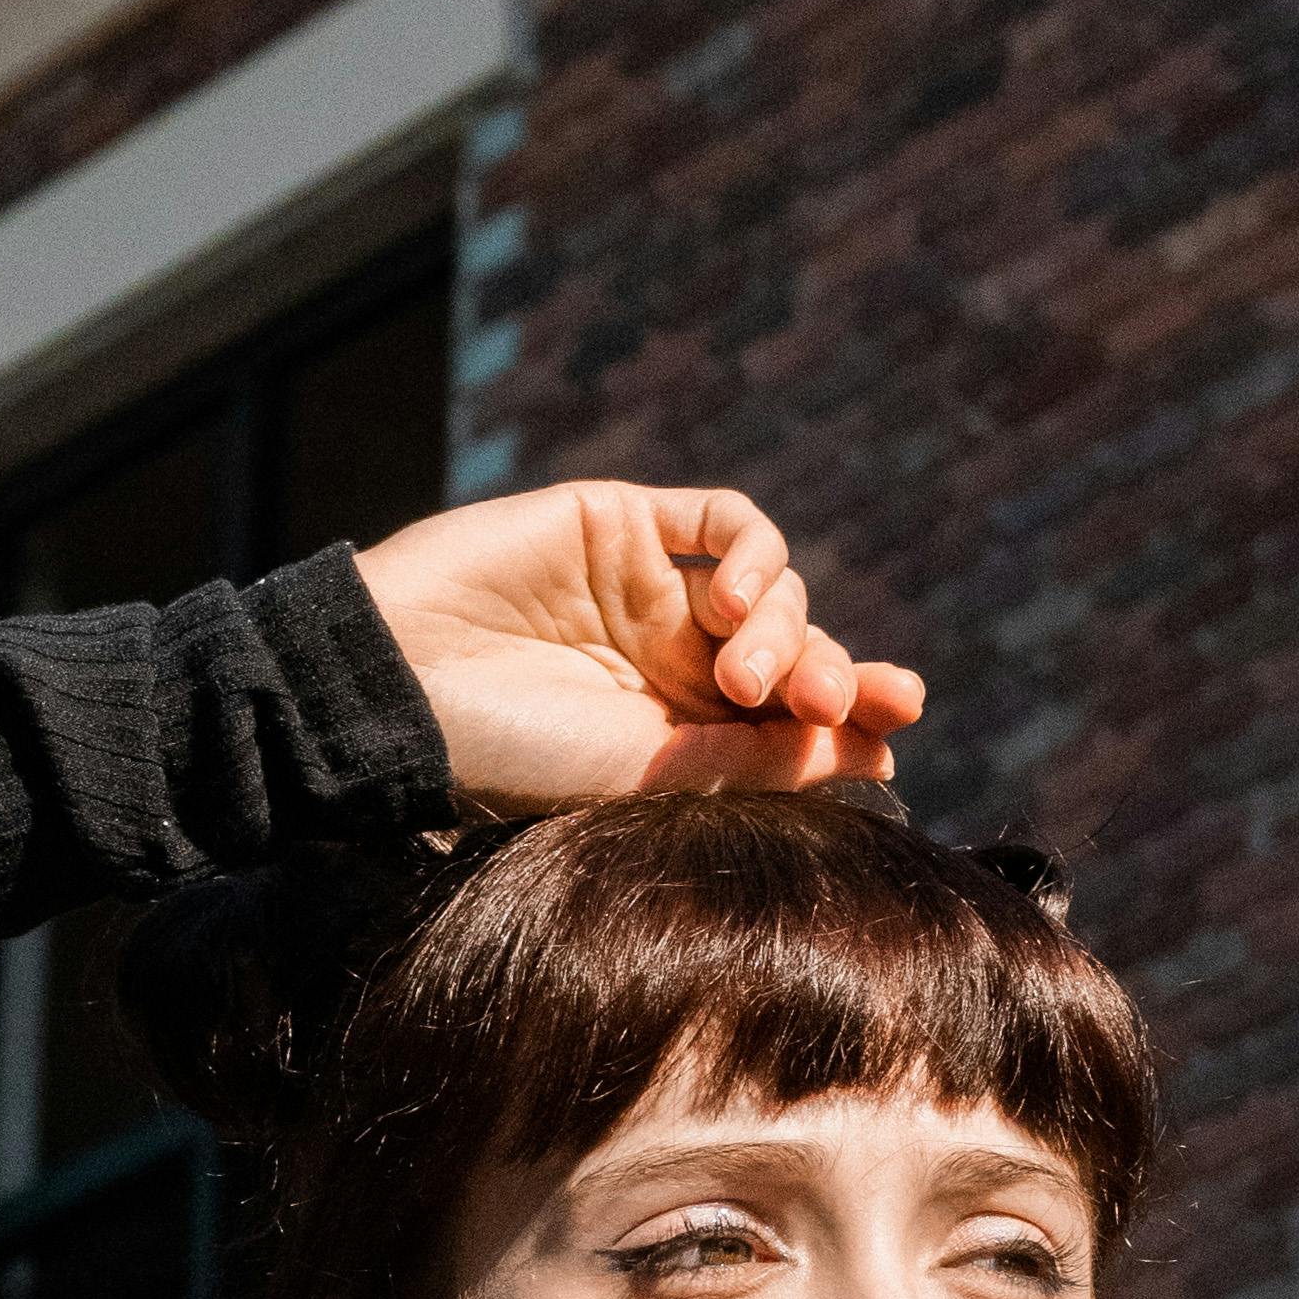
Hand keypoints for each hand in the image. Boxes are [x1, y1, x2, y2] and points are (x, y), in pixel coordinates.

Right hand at [354, 482, 924, 813]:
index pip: (795, 715)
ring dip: (782, 624)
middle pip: (796, 649)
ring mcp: (645, 592)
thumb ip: (768, 760)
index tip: (898, 712)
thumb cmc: (514, 760)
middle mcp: (669, 665)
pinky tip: (734, 594)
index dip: (856, 705)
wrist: (400, 689)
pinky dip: (754, 550)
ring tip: (741, 672)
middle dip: (827, 668)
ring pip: (770, 588)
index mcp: (679, 739)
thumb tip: (884, 755)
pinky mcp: (617, 525)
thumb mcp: (657, 778)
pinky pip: (720, 520)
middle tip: (826, 699)